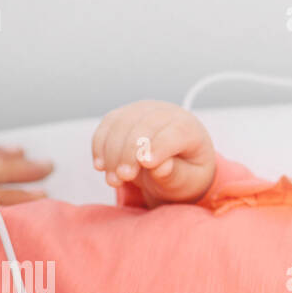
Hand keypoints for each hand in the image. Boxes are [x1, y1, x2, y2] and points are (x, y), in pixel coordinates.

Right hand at [91, 99, 215, 206]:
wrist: (176, 162)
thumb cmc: (185, 174)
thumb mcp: (186, 182)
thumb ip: (175, 175)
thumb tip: (159, 166)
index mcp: (190, 129)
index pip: (175, 132)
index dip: (159, 146)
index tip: (146, 164)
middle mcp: (167, 113)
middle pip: (144, 126)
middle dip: (130, 152)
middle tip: (123, 178)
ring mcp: (144, 110)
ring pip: (122, 123)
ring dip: (112, 152)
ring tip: (113, 180)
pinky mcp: (125, 115)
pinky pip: (108, 125)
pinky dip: (101, 145)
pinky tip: (100, 166)